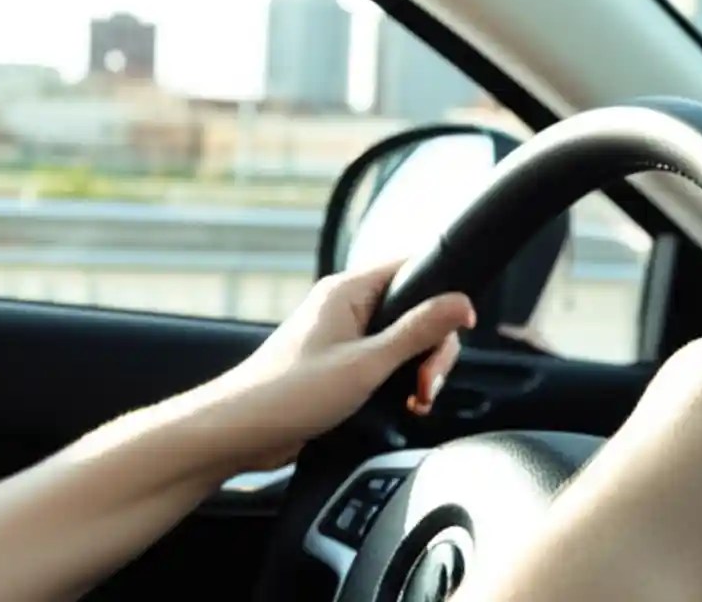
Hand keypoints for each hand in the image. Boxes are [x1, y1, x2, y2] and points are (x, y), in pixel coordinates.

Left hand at [183, 259, 475, 474]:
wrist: (240, 432)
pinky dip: (399, 384)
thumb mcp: (366, 364)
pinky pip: (385, 364)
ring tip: (414, 400)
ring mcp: (343, 337)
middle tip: (425, 384)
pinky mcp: (340, 365)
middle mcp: (346, 307)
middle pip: (415, 312)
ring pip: (403, 342)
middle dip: (431, 351)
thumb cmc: (288, 393)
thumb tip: (460, 303)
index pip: (413, 270)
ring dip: (417, 372)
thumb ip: (417, 332)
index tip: (458, 331)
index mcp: (349, 291)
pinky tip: (401, 406)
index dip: (443, 297)